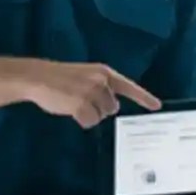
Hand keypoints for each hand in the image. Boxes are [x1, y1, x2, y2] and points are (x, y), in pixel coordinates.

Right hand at [25, 61, 160, 127]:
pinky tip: (70, 110)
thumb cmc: (62, 78)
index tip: (157, 106)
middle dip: (100, 108)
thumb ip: (101, 87)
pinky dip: (81, 120)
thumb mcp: (86, 76)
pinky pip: (89, 122)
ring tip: (73, 102)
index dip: (144, 98)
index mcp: (104, 72)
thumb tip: (112, 106)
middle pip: (112, 107)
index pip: (129, 86)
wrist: (38, 77)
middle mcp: (101, 81)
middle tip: (81, 100)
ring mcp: (91, 93)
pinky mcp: (81, 105)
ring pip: (101, 116)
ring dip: (89, 114)